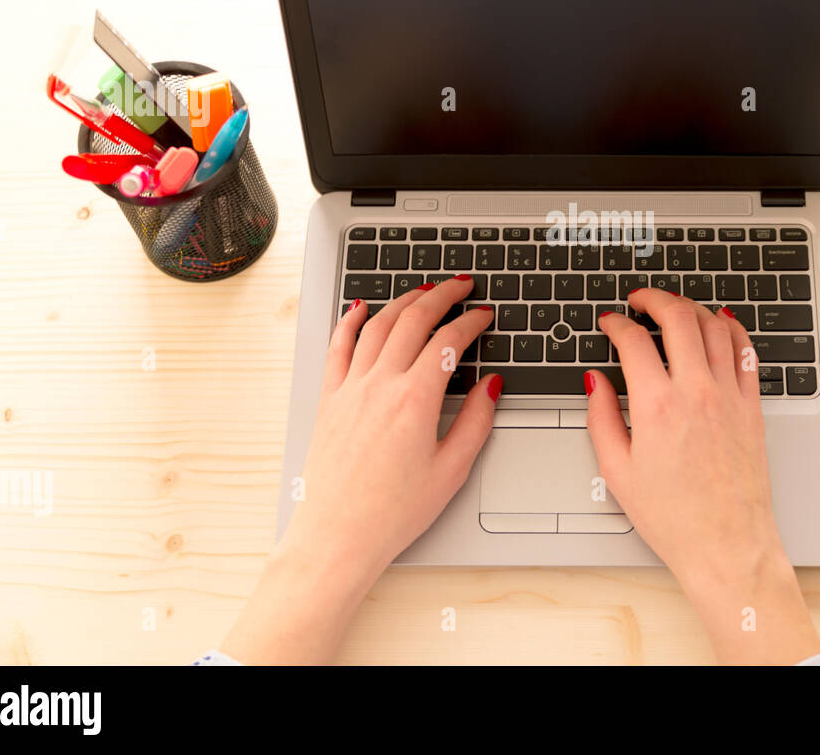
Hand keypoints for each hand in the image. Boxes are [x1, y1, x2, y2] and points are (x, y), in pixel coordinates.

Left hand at [222, 277, 498, 662]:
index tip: (485, 315)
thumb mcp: (451, 470)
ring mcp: (350, 388)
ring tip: (423, 289)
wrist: (337, 536)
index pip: (449, 342)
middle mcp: (380, 385)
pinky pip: (338, 347)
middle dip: (442, 295)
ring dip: (403, 300)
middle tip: (461, 284)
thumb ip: (475, 421)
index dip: (472, 322)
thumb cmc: (392, 513)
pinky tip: (359, 307)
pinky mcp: (330, 399)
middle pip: (413, 320)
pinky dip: (350, 321)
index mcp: (415, 400)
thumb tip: (490, 387)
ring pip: (377, 325)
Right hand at [586, 289, 819, 663]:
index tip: (610, 323)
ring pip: (714, 325)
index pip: (633, 340)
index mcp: (656, 406)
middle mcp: (696, 392)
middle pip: (677, 316)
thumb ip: (601, 417)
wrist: (726, 546)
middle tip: (640, 300)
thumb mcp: (617, 471)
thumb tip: (595, 381)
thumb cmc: (674, 518)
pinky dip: (731, 327)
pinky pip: (745, 350)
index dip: (616, 323)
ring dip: (691, 307)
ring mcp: (729, 395)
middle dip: (654, 298)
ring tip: (675, 308)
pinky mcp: (752, 406)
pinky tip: (720, 323)